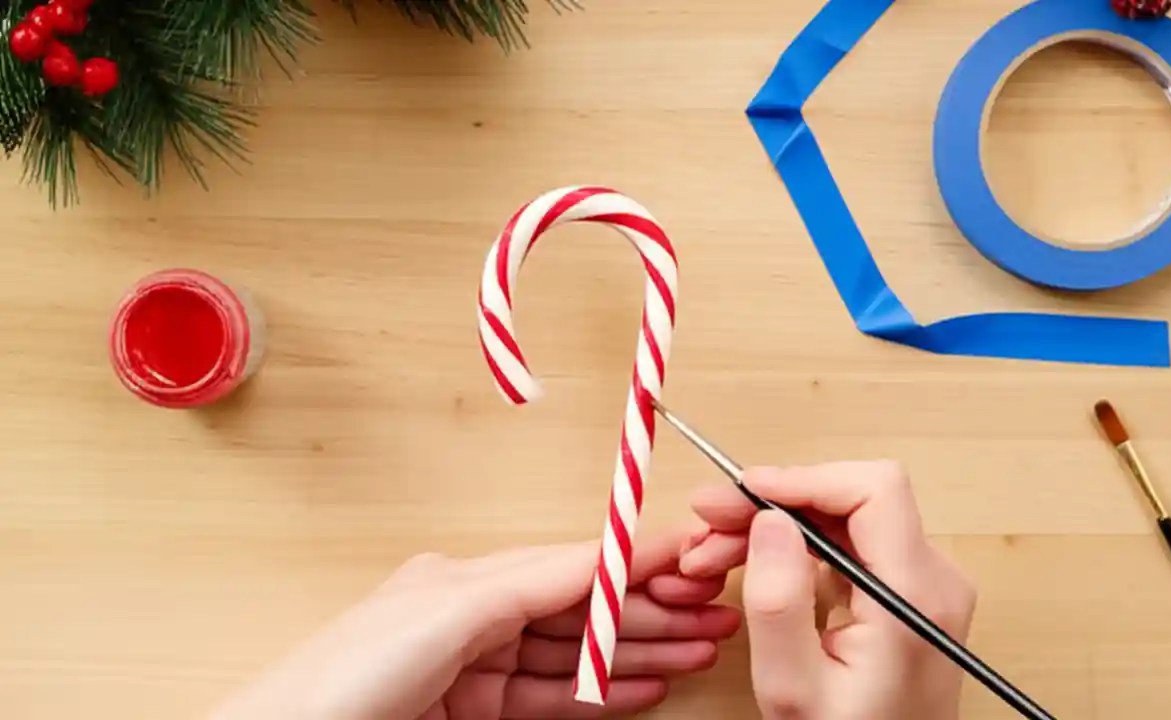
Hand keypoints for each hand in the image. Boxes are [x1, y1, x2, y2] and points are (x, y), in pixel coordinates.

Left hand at [214, 530, 740, 719]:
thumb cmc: (344, 676)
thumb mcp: (447, 612)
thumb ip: (531, 583)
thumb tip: (601, 554)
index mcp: (463, 579)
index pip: (568, 565)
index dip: (632, 562)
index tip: (692, 555)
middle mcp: (472, 618)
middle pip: (580, 612)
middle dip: (650, 612)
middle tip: (713, 615)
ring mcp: (473, 671)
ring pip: (575, 659)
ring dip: (638, 653)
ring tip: (697, 651)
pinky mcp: (472, 717)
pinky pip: (553, 699)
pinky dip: (602, 693)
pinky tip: (645, 686)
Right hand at [679, 463, 975, 719]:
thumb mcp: (792, 688)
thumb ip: (778, 602)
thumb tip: (769, 519)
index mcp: (915, 596)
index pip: (874, 490)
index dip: (803, 478)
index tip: (741, 493)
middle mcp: (934, 579)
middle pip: (852, 498)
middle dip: (774, 503)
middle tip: (707, 525)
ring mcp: (924, 584)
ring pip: (843, 517)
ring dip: (776, 524)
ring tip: (712, 553)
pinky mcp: (906, 592)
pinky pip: (848, 543)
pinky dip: (796, 546)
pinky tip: (748, 564)